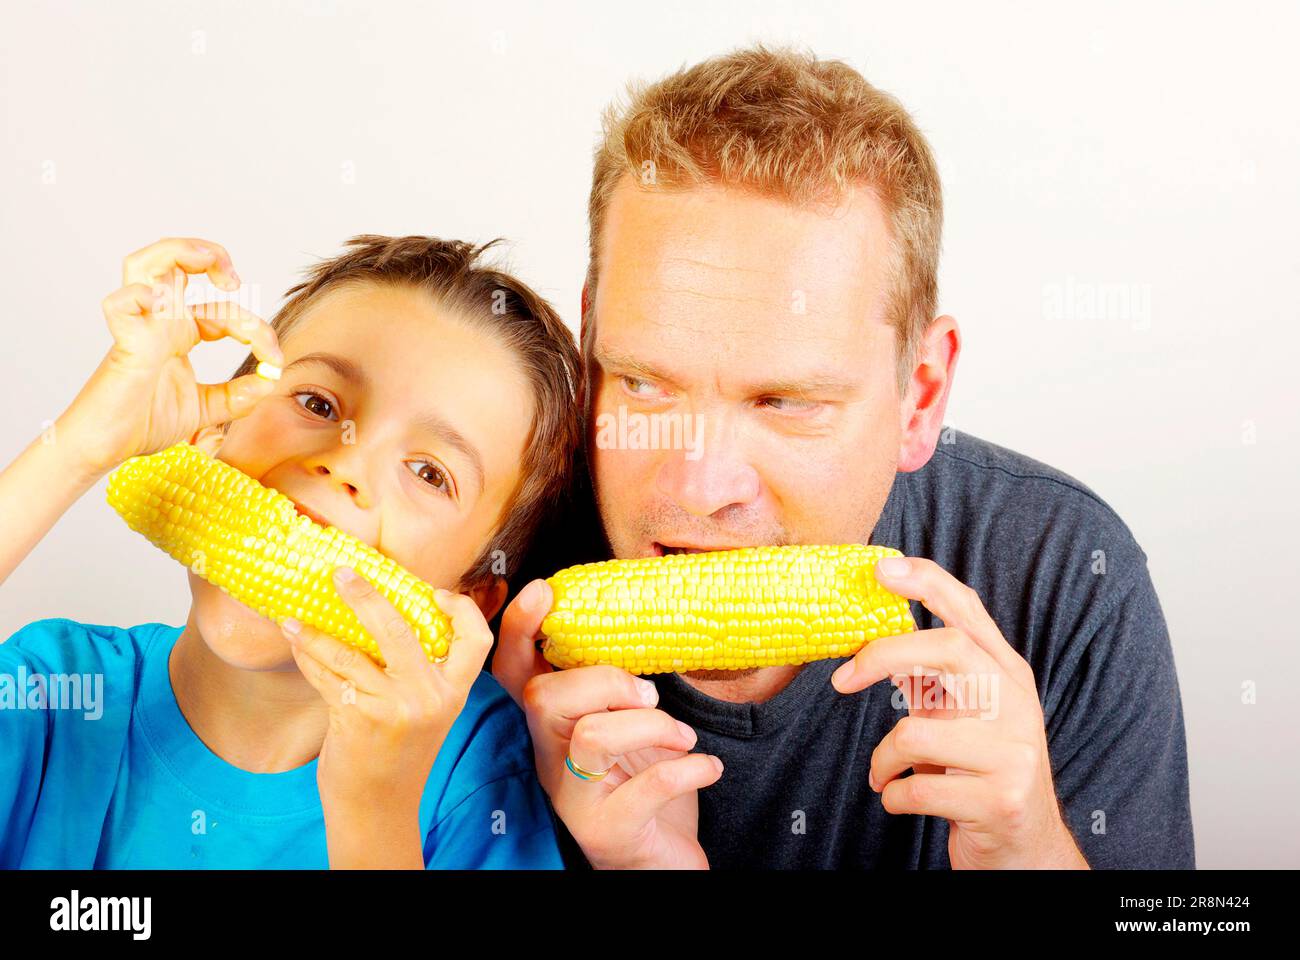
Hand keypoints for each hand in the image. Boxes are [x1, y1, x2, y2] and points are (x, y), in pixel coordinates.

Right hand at [57, 237, 283, 478]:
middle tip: (235, 282)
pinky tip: (165, 307)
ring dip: (177, 251)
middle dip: (212, 256)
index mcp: (179, 333)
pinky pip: (120, 304)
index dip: (256, 328)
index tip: (275, 359)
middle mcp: (160, 323)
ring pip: (144, 265)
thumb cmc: (144, 423)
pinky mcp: (126, 345)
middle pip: (175, 262)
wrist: (108, 449)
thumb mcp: (206, 409)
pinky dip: (139, 296)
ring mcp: (141, 329)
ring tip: (208, 260)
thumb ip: (239, 396)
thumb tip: (270, 380)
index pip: (222, 310)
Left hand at [283, 566, 494, 867]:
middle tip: (342, 574)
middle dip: (366, 596)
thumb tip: (382, 613)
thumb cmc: (398, 752)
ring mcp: (395, 707)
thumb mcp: (427, 710)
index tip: (434, 590)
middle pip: (400, 628)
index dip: (460, 607)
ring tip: (294, 616)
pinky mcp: (360, 718)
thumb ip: (419, 671)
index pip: (476, 637)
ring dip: (316, 630)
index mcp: (454, 690)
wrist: (378, 806)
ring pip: (350, 652)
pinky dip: (308, 655)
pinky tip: (295, 641)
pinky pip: (328, 675)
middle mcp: (430, 696)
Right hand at [492, 579, 723, 868]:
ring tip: (685, 737)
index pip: (513, 672)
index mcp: (552, 726)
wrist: (662, 860)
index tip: (544, 589)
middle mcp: (550, 760)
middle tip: (650, 695)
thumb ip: (620, 683)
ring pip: (590, 738)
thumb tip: (646, 614)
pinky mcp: (608, 832)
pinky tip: (709, 767)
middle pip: (544, 698)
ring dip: (651, 725)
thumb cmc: (644, 782)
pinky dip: (686, 769)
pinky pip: (644, 790)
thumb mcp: (629, 724)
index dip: (518, 628)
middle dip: (604, 680)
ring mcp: (573, 799)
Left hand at [831, 556, 1088, 869]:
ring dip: (883, 760)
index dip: (926, 583)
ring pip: (917, 732)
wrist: (1028, 849)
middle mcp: (1018, 705)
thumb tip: (874, 632)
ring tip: (885, 774)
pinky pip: (917, 788)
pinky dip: (893, 796)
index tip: (881, 568)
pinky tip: (903, 799)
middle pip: (948, 650)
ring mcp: (1014, 753)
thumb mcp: (965, 715)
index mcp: (1006, 675)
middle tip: (841, 680)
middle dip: (883, 657)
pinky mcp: (1000, 800)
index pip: (969, 612)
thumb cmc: (982, 773)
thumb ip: (935, 675)